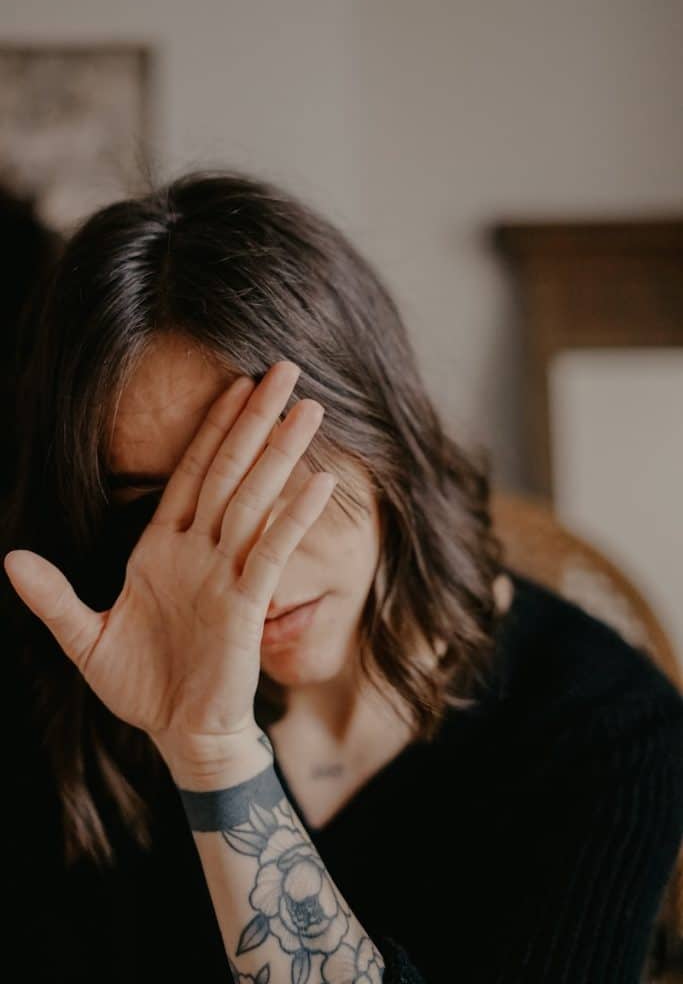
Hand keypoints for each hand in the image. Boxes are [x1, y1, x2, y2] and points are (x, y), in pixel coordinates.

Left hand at [4, 360, 335, 775]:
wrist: (178, 734)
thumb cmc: (139, 686)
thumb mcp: (85, 639)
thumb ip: (53, 597)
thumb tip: (9, 557)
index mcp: (164, 547)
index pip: (193, 472)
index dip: (213, 428)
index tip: (235, 385)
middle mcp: (201, 550)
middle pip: (231, 470)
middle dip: (256, 419)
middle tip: (286, 370)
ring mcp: (227, 573)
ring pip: (256, 499)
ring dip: (281, 453)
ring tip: (309, 409)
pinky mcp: (248, 604)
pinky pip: (272, 551)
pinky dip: (294, 517)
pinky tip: (317, 482)